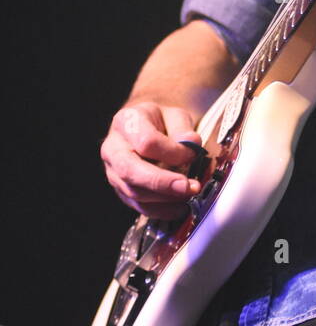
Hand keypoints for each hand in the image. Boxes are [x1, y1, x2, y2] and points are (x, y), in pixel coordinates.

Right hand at [100, 101, 202, 219]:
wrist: (148, 127)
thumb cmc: (161, 121)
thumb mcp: (175, 114)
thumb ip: (183, 128)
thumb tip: (191, 144)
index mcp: (126, 122)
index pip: (146, 142)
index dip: (172, 152)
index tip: (193, 154)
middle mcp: (113, 148)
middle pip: (130, 171)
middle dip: (161, 183)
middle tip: (188, 187)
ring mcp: (113, 171)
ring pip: (133, 192)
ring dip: (164, 198)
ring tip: (188, 194)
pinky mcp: (121, 189)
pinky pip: (137, 205)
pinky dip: (160, 210)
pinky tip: (179, 207)